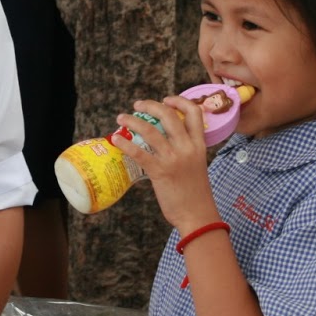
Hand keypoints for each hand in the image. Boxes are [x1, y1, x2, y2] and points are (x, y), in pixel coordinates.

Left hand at [112, 96, 218, 232]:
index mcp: (199, 145)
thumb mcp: (197, 165)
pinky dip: (125, 144)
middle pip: (169, 115)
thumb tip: (166, 143)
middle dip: (151, 105)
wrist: (198, 216)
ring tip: (122, 118)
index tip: (166, 99)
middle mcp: (187, 148)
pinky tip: (116, 140)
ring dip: (133, 120)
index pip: (195, 113)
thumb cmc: (196, 195)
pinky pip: (139, 152)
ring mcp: (173, 159)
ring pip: (151, 130)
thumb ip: (185, 151)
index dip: (180, 101)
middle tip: (138, 105)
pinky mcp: (160, 172)